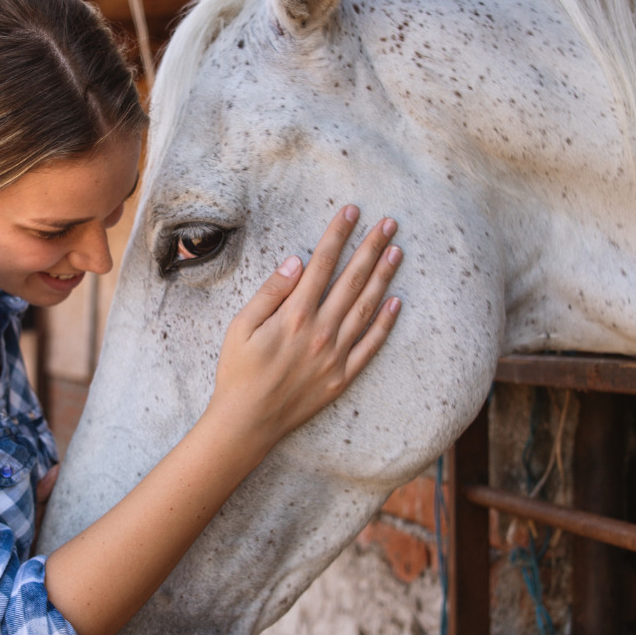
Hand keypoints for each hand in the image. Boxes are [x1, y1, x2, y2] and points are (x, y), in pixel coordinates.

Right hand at [205, 206, 401, 453]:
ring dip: (383, 277)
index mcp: (294, 315)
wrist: (247, 422)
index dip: (338, 235)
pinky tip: (396, 303)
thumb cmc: (238, 372)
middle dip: (371, 247)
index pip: (322, 264)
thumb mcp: (240, 326)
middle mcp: (321, 332)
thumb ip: (270, 292)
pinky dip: (385, 324)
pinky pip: (370, 346)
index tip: (351, 212)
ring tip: (397, 251)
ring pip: (366, 308)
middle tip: (389, 223)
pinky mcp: (342, 377)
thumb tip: (296, 262)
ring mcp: (335, 355)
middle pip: (352, 280)